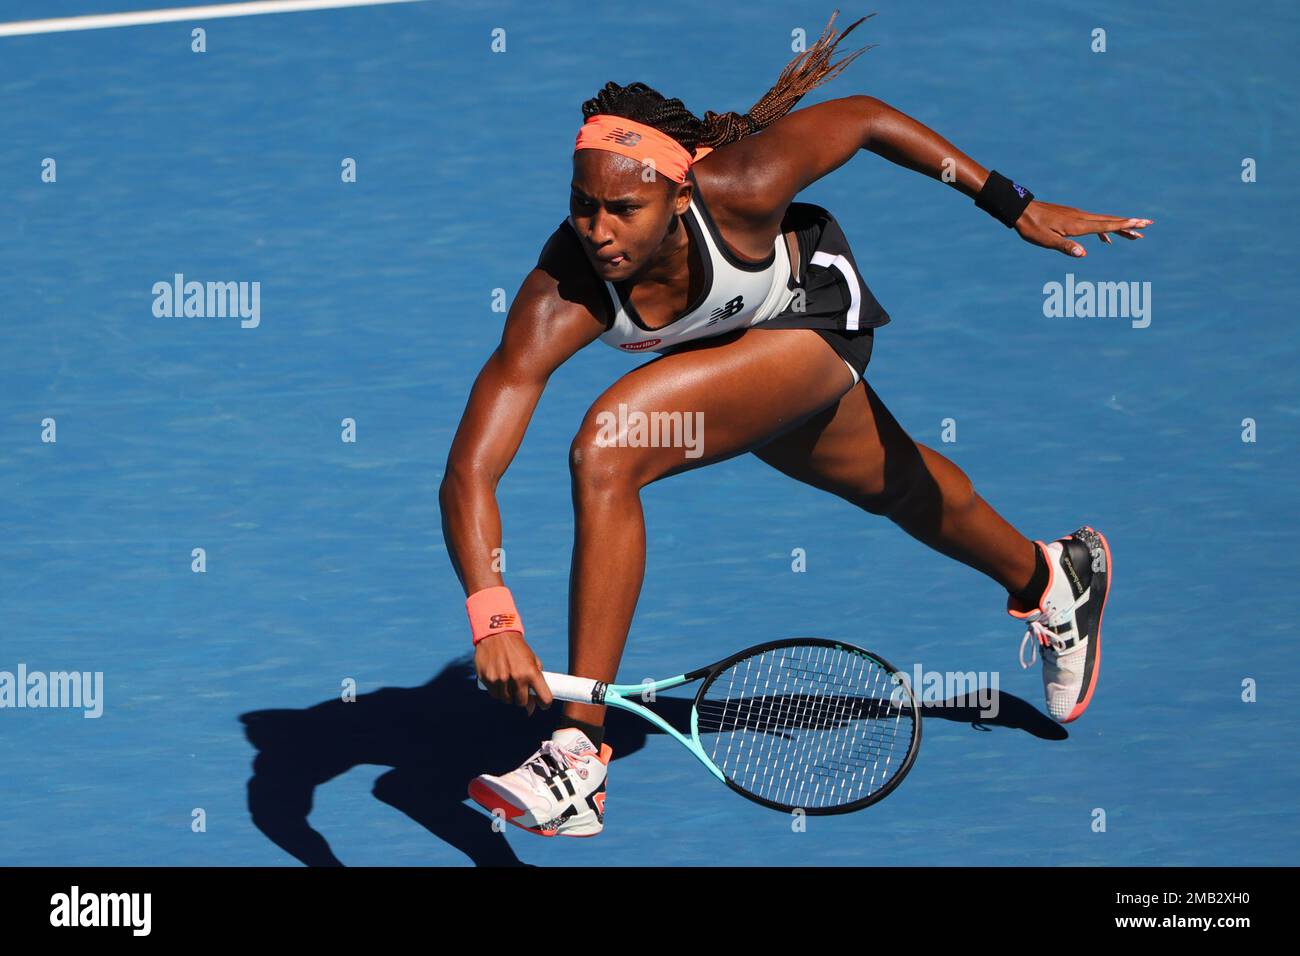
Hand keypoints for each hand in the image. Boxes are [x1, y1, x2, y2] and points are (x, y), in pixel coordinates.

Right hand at [474, 631, 552, 715]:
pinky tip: (498, 680)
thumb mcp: (532, 659)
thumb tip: (535, 703)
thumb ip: (536, 679)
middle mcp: (517, 677)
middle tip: (520, 691)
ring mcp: (501, 679)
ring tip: (508, 682)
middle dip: (522, 700)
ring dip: (508, 695)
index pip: (545, 698)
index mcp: (532, 672)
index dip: (545, 704)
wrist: (497, 633)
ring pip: (506, 700)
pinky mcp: (488, 679)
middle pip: (522, 703)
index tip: (542, 704)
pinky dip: (497, 691)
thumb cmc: (517, 648)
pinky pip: (494, 694)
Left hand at [1014, 200, 1153, 256]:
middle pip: (1110, 221)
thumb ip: (1065, 247)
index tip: (1141, 223)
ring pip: (1103, 221)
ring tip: (1134, 235)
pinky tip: (1106, 239)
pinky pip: (1093, 223)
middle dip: (1129, 224)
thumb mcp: (1046, 241)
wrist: (1021, 210)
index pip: (1106, 225)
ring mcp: (1077, 216)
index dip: (1124, 225)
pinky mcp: (1071, 216)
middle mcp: (1080, 218)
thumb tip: (1084, 255)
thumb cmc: (1032, 228)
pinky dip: (1103, 230)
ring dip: (1119, 228)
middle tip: (1148, 226)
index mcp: (1077, 225)